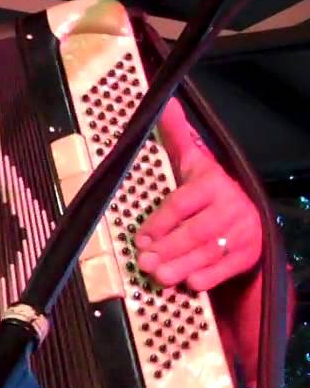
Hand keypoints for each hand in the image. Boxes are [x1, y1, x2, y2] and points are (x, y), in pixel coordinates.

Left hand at [136, 116, 260, 290]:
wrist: (246, 212)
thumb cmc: (207, 187)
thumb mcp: (193, 160)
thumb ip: (177, 136)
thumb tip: (165, 103)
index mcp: (213, 183)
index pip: (184, 202)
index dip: (161, 220)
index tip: (140, 236)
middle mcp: (231, 207)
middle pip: (197, 231)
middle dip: (168, 248)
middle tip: (144, 262)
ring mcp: (242, 232)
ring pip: (210, 252)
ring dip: (182, 265)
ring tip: (158, 276)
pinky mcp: (247, 254)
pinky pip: (227, 268)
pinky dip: (208, 277)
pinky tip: (189, 284)